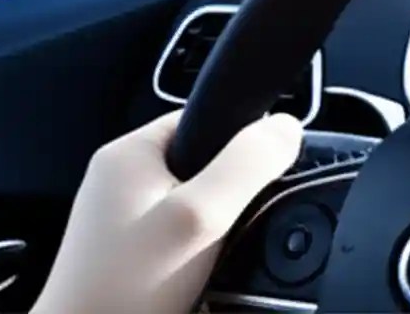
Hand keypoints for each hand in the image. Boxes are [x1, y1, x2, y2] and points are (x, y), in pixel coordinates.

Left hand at [32, 111, 302, 313]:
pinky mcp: (133, 253)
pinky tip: (200, 274)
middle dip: (231, 196)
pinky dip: (202, 252)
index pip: (208, 118)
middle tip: (227, 230)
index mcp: (130, 152)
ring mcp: (125, 219)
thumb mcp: (200, 216)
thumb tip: (287, 126)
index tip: (254, 183)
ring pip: (200, 203)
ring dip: (218, 228)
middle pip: (208, 164)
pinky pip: (186, 235)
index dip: (243, 146)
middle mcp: (122, 179)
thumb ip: (246, 164)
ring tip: (211, 257)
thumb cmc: (123, 291)